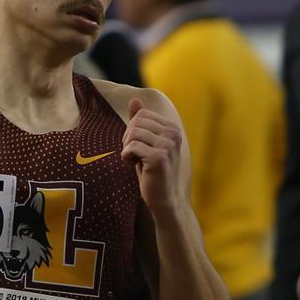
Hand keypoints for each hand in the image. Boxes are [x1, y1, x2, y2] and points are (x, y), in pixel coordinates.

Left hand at [121, 97, 184, 214]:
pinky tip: (133, 166)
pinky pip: (131, 147)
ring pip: (132, 134)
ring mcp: (168, 145)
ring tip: (135, 161)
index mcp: (172, 128)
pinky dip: (126, 157)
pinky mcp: (159, 158)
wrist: (164, 199)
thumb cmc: (152, 172)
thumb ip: (141, 121)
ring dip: (127, 149)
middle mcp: (173, 134)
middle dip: (128, 138)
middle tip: (134, 155)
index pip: (141, 115)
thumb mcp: (146, 143)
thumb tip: (134, 99)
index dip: (132, 130)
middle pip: (136, 123)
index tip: (138, 146)